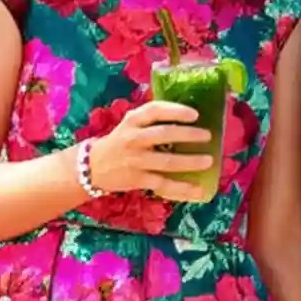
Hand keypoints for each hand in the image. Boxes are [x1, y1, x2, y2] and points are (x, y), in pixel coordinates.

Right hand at [88, 100, 214, 200]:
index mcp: (132, 121)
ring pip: (167, 161)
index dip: (176, 111)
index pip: (155, 110)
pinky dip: (182, 188)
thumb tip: (187, 115)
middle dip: (189, 135)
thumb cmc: (119, 142)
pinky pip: (163, 184)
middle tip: (207, 136)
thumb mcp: (129, 124)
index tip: (195, 114)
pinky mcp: (137, 179)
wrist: (92, 166)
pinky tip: (197, 190)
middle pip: (164, 134)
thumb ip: (151, 120)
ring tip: (208, 161)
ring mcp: (135, 160)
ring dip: (190, 162)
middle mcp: (133, 138)